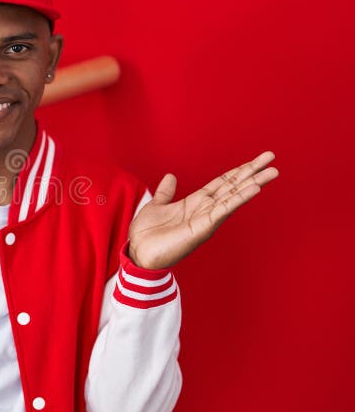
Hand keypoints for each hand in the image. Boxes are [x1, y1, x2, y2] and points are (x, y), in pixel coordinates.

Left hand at [128, 151, 278, 269]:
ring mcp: (206, 219)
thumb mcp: (156, 206)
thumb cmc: (147, 234)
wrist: (138, 253)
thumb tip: (171, 176)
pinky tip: (254, 188)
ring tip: (272, 172)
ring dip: (253, 183)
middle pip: (233, 186)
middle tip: (271, 157)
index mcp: (195, 203)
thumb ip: (166, 192)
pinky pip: (224, 210)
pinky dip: (239, 198)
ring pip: (233, 196)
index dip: (238, 171)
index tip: (256, 160)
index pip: (222, 183)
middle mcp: (205, 210)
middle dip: (252, 172)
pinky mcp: (203, 228)